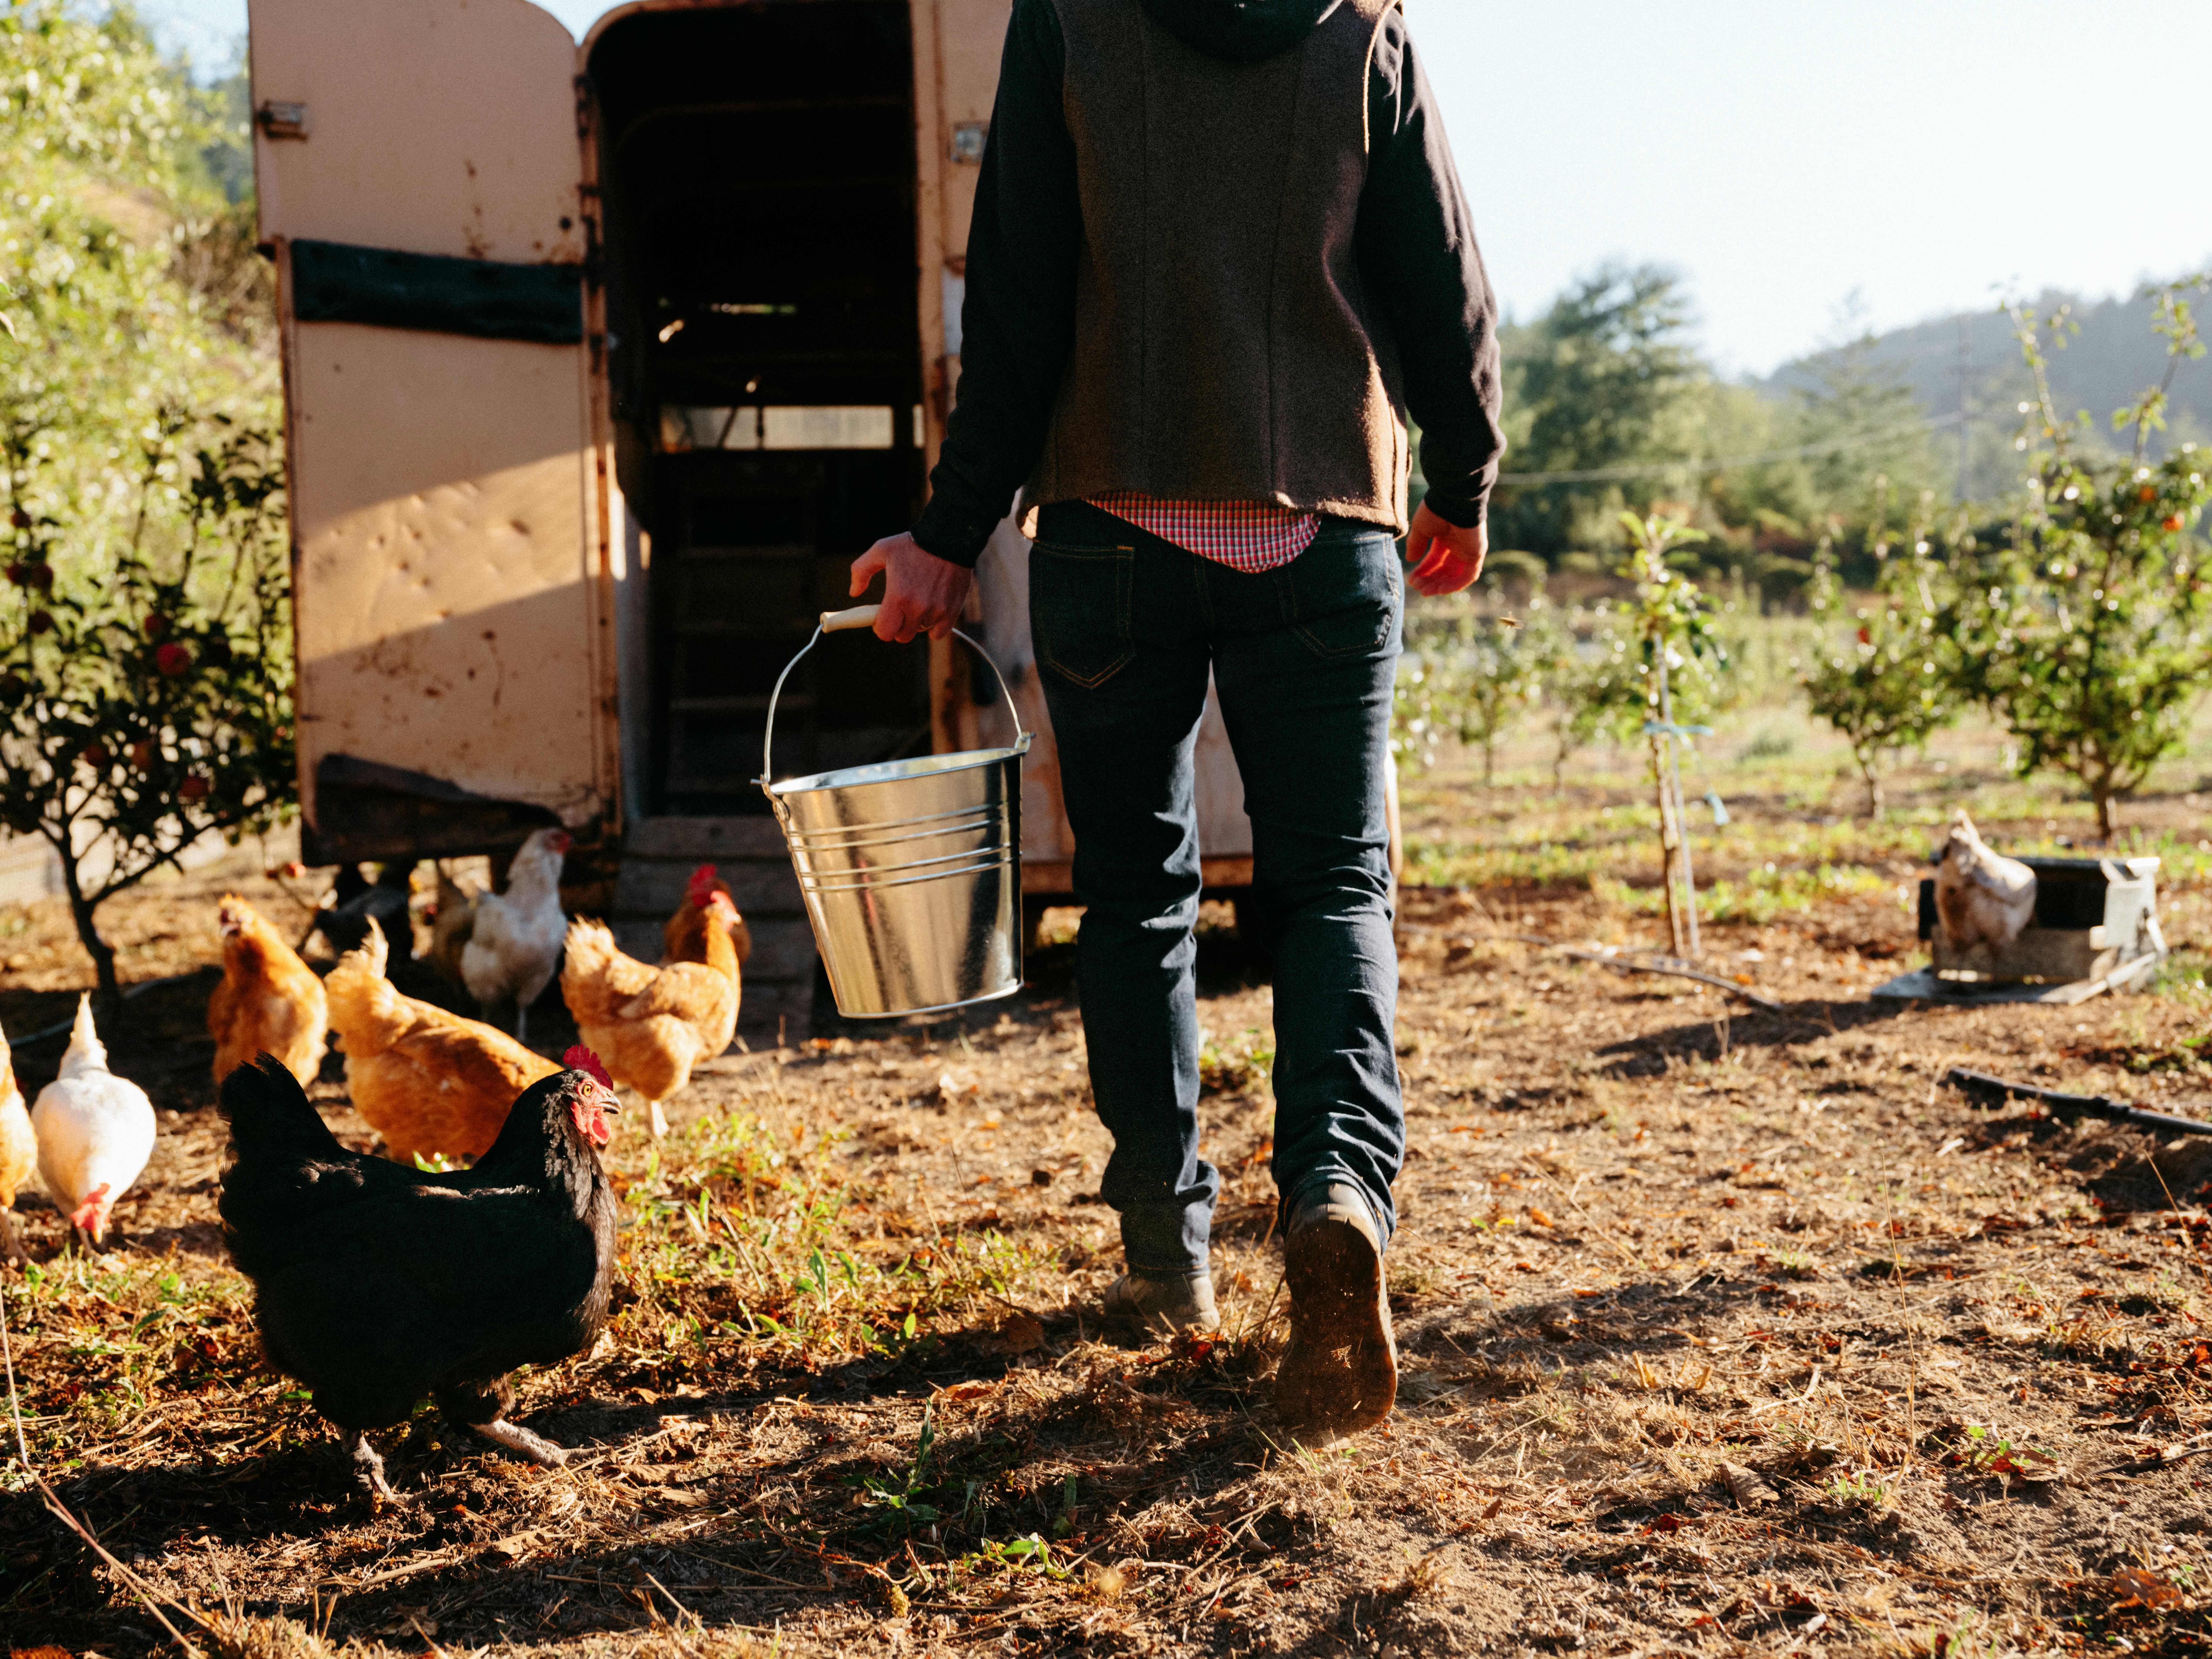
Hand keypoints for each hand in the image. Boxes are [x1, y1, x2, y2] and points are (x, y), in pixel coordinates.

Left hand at [849, 532, 974, 641]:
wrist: (949, 537)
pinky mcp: (952, 610)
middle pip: (902, 636)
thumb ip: (861, 571)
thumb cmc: (912, 544)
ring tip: (918, 602)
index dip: (880, 627)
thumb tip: (854, 592)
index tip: (882, 616)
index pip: (885, 632)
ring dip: (916, 622)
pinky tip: (931, 610)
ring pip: (920, 631)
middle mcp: (917, 607)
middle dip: (898, 625)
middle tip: (900, 609)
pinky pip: (939, 633)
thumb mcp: (881, 550)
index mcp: (897, 595)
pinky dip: (934, 626)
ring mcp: (936, 610)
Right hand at [1404, 501, 1486, 596]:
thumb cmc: (1436, 510)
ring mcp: (1468, 550)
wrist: (1454, 500)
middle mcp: (1457, 545)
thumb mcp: (1420, 529)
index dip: (1423, 571)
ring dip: (1440, 585)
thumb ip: (1416, 544)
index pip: (1434, 559)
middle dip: (1430, 580)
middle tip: (1417, 587)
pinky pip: (1468, 576)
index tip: (1411, 580)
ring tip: (1425, 591)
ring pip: (1455, 575)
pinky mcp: (1477, 554)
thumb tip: (1410, 560)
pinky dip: (1455, 585)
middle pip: (1444, 570)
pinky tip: (1440, 589)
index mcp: (1444, 537)